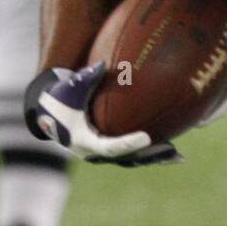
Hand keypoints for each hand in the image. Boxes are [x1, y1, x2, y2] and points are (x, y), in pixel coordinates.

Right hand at [24, 63, 180, 165]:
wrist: (48, 113)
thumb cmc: (60, 99)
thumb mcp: (70, 89)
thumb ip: (86, 78)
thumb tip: (103, 65)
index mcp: (85, 141)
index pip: (110, 147)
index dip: (128, 143)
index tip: (146, 137)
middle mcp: (95, 152)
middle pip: (127, 158)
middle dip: (148, 155)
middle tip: (170, 149)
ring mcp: (103, 153)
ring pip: (132, 160)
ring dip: (154, 158)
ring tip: (178, 156)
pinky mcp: (111, 150)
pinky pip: (133, 155)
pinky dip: (150, 153)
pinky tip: (174, 152)